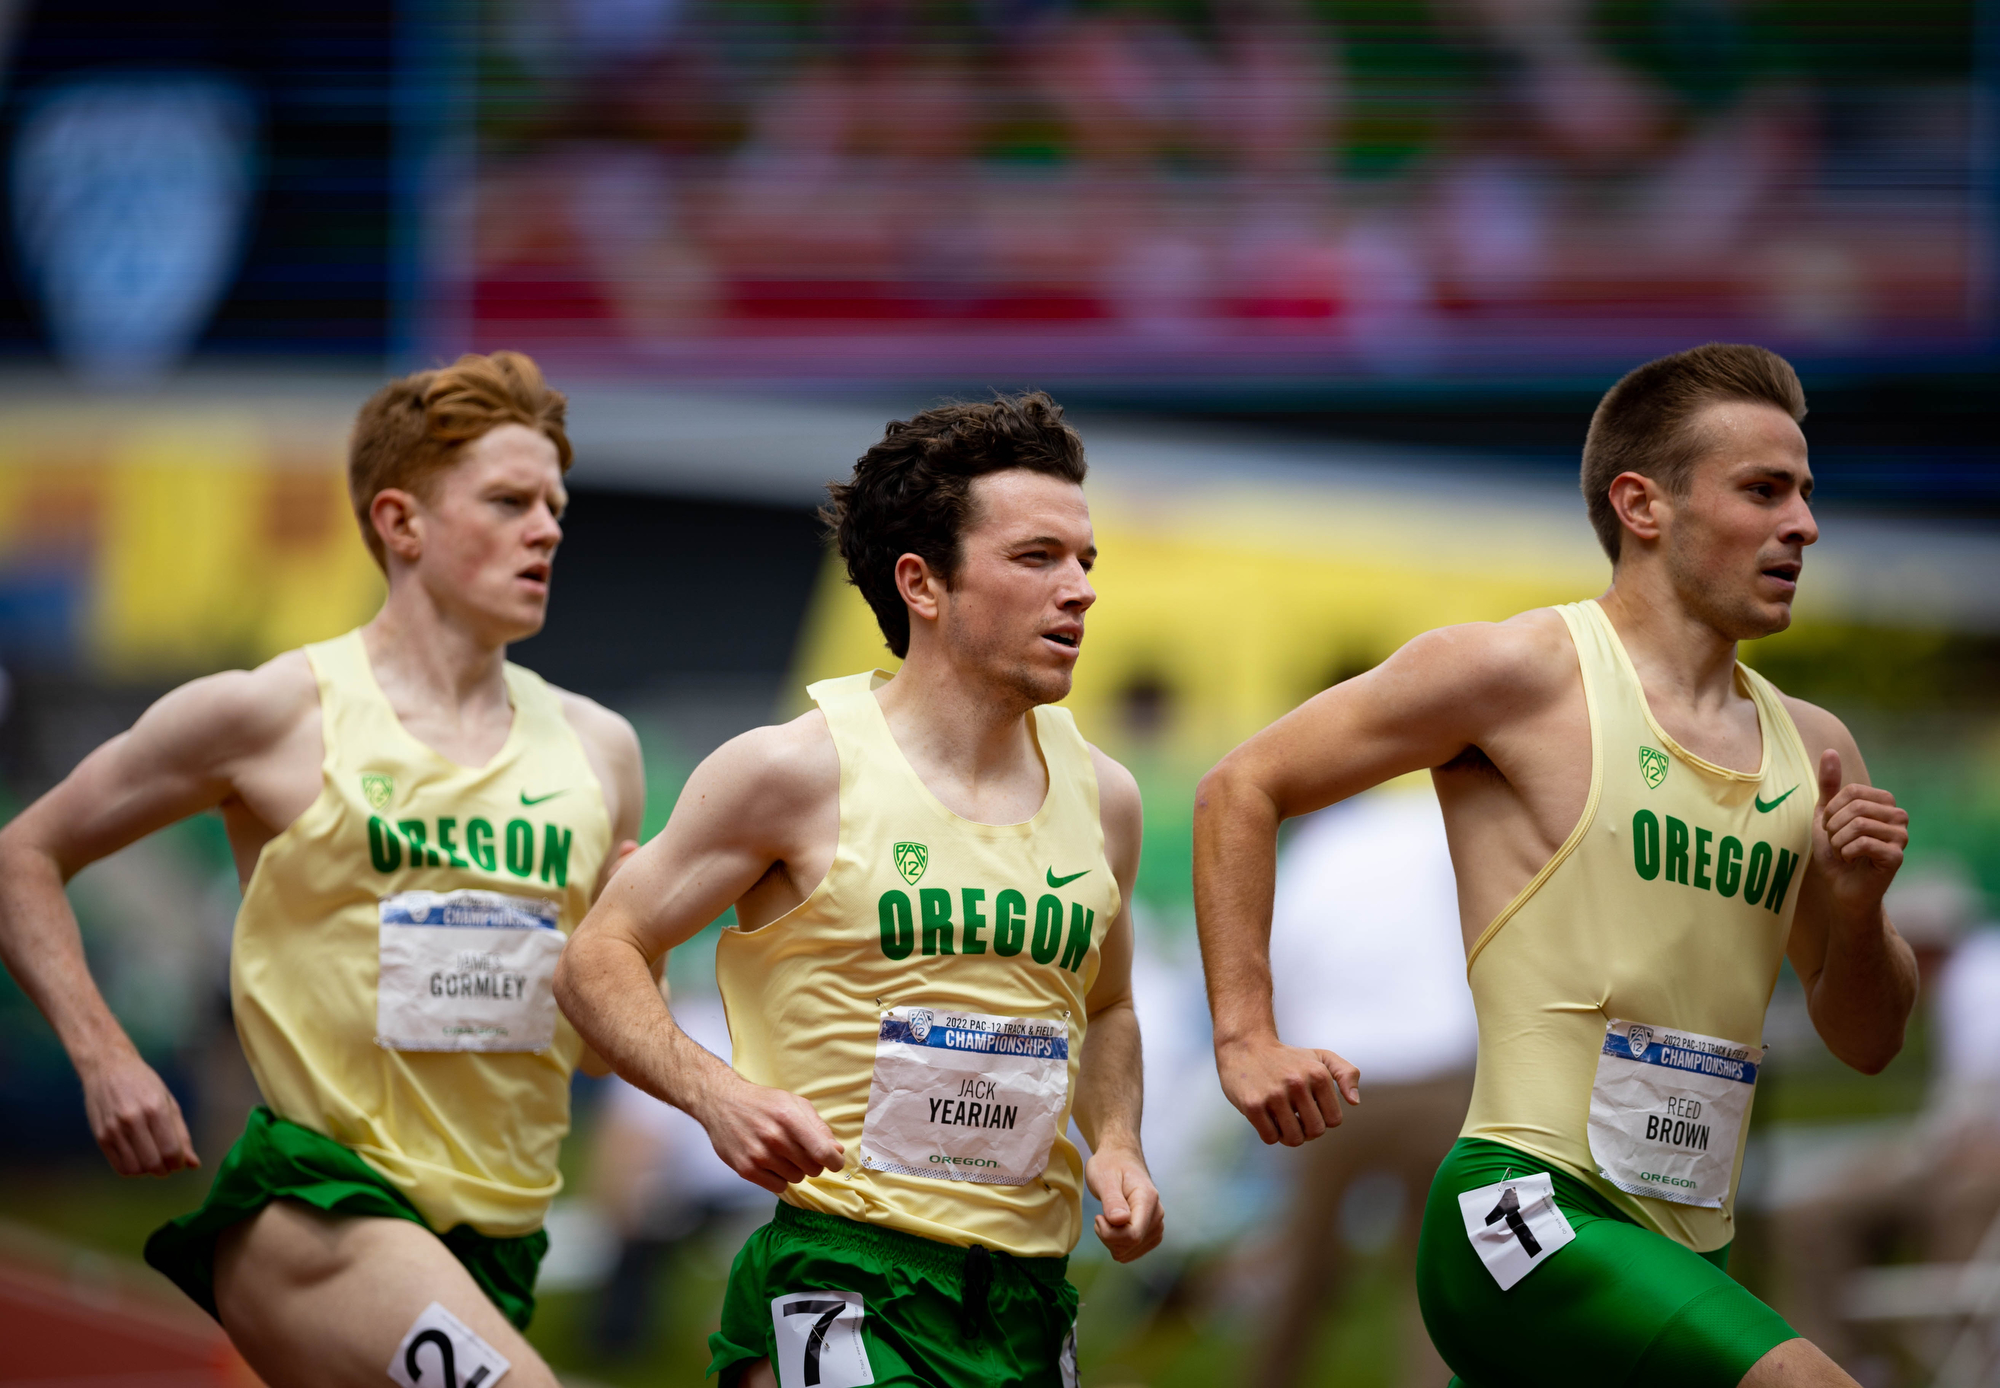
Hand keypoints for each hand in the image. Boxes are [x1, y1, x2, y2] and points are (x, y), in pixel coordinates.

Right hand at [81, 1047, 197, 1175]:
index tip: (180, 1161)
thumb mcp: (169, 1102)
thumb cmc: (144, 1083)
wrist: (108, 1068)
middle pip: (152, 1164)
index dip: (178, 1163)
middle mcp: (132, 1120)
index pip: (170, 1150)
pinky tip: (139, 1158)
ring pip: (135, 1169)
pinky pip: (119, 1166)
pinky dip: (133, 1169)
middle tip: (168, 1164)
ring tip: (153, 1159)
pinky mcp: (100, 1137)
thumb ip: (181, 1134)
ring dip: (148, 1171)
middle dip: (165, 1170)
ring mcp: (113, 1130)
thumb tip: (193, 1164)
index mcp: (155, 1109)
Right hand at [694, 1073, 844, 1193]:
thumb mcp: (794, 1104)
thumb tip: (837, 1151)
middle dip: (813, 1162)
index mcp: (790, 1118)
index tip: (835, 1162)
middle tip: (802, 1151)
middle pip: (812, 1168)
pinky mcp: (745, 1169)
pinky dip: (779, 1178)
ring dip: (794, 1169)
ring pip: (796, 1178)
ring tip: (782, 1153)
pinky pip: (778, 1187)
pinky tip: (771, 1163)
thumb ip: (819, 1127)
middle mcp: (774, 1138)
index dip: (835, 1161)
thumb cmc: (762, 1103)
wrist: (722, 1103)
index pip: (822, 1152)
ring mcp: (759, 1155)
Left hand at [1086, 1146, 1163, 1262]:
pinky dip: (1117, 1244)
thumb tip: (1120, 1221)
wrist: (1120, 1160)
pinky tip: (1113, 1227)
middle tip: (1101, 1215)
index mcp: (1148, 1200)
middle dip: (1108, 1236)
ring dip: (1111, 1240)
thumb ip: (1112, 1199)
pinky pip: (1131, 1252)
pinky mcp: (1151, 1234)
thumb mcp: (1105, 1177)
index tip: (1098, 1217)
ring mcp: (1156, 1226)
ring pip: (1129, 1251)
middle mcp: (1157, 1215)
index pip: (1133, 1235)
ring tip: (1108, 1218)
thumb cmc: (1110, 1165)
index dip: (1110, 1234)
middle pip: (1131, 1245)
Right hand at [1215, 1034, 1358, 1145]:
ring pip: (1293, 1139)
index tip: (1310, 1108)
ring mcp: (1274, 1095)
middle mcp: (1298, 1084)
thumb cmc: (1287, 1057)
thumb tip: (1354, 1102)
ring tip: (1281, 1119)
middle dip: (1306, 1130)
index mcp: (1318, 1074)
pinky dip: (1270, 1134)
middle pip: (1315, 1132)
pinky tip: (1266, 1117)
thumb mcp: (1320, 1057)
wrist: (1244, 1046)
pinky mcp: (1253, 1105)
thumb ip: (1346, 1073)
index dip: (1322, 1119)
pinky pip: (1270, 1138)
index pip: (1334, 1120)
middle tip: (1295, 1117)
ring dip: (1288, 1135)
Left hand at [1812, 750, 1906, 918]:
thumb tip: (1830, 750)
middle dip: (1834, 826)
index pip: (1853, 790)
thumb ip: (1829, 785)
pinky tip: (1850, 861)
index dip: (1832, 809)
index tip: (1829, 826)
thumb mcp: (1826, 815)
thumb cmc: (1835, 851)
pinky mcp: (1897, 857)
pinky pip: (1864, 843)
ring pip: (1859, 824)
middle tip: (1835, 842)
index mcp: (1884, 803)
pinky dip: (1846, 852)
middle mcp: (1898, 817)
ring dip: (1838, 841)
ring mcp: (1901, 837)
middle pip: (1856, 806)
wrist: (1841, 888)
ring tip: (1842, 852)